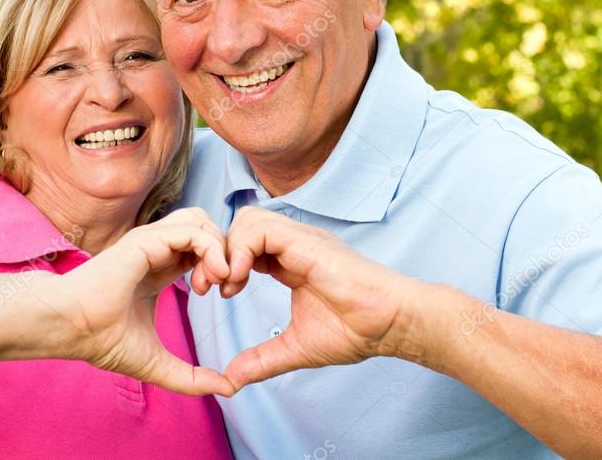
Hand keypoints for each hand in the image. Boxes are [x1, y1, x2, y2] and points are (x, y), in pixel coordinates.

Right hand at [58, 208, 234, 396]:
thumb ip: (190, 377)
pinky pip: (191, 231)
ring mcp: (151, 241)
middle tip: (222, 285)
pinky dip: (211, 249)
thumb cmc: (102, 341)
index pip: (201, 249)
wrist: (71, 329)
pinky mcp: (146, 240)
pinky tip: (212, 275)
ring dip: (219, 247)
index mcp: (160, 268)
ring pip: (201, 221)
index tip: (221, 295)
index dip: (220, 266)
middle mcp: (157, 249)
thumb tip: (226, 389)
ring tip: (217, 278)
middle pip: (206, 228)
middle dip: (224, 252)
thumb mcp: (157, 363)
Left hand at [217, 207, 421, 390]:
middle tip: (210, 288)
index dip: (224, 264)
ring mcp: (300, 239)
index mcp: (290, 261)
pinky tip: (240, 278)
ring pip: (246, 220)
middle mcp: (293, 244)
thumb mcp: (296, 348)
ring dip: (227, 250)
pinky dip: (241, 249)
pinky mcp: (306, 242)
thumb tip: (230, 380)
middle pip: (239, 226)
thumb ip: (262, 360)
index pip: (244, 245)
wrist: (391, 323)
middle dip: (216, 253)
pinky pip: (259, 229)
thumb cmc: (357, 331)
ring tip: (228, 285)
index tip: (218, 294)